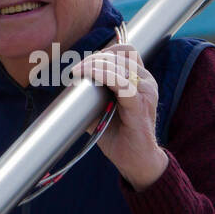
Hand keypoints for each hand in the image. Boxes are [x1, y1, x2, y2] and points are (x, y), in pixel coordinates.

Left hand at [71, 43, 168, 190]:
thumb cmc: (120, 136)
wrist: (136, 161)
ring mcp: (146, 92)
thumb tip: (68, 90)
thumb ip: (91, 97)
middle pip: (122, 53)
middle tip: (77, 70)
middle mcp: (147, 81)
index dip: (103, 52)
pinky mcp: (141, 104)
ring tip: (79, 72)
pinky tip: (89, 75)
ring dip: (96, 64)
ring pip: (121, 64)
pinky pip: (122, 83)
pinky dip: (103, 75)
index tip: (83, 64)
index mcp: (140, 80)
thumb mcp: (102, 111)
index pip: (124, 52)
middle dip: (96, 57)